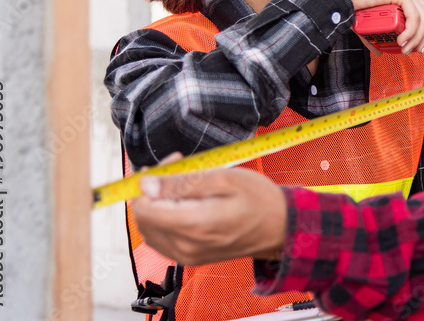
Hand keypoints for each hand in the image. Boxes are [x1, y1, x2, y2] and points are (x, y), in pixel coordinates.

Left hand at [132, 163, 286, 265]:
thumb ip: (183, 182)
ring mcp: (187, 256)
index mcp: (193, 225)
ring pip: (149, 229)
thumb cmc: (259, 200)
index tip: (169, 165)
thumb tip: (147, 184)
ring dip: (156, 204)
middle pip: (142, 219)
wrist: (280, 226)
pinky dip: (164, 218)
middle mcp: (185, 246)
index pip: (144, 208)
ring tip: (180, 183)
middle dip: (152, 190)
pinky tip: (181, 203)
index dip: (149, 182)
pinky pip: (162, 238)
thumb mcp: (224, 179)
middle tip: (177, 167)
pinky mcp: (190, 257)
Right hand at [330, 0, 423, 54]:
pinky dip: (412, 32)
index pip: (423, 10)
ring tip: (407, 49)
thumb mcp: (367, 26)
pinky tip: (402, 41)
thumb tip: (380, 52)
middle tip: (420, 50)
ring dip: (418, 37)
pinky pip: (414, 16)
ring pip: (423, 16)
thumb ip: (375, 37)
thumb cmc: (349, 7)